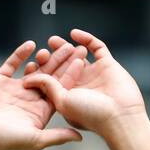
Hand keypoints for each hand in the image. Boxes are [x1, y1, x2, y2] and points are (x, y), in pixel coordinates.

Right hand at [0, 40, 86, 149]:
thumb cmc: (5, 140)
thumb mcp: (35, 140)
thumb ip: (57, 136)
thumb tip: (80, 137)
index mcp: (41, 110)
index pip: (60, 90)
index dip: (71, 76)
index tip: (82, 62)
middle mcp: (30, 98)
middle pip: (50, 76)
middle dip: (62, 62)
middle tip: (75, 48)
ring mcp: (15, 88)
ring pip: (34, 68)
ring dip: (45, 57)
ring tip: (55, 45)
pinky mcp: (0, 80)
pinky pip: (13, 63)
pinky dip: (21, 54)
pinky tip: (31, 44)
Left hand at [21, 29, 145, 134]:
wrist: (120, 116)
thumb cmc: (91, 115)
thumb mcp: (62, 102)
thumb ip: (47, 87)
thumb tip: (29, 78)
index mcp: (69, 96)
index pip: (53, 80)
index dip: (41, 72)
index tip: (31, 65)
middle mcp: (81, 85)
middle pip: (63, 66)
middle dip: (51, 58)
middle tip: (42, 52)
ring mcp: (95, 74)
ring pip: (77, 55)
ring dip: (65, 48)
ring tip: (53, 41)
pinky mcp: (108, 64)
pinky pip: (97, 47)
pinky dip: (86, 39)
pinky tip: (74, 33)